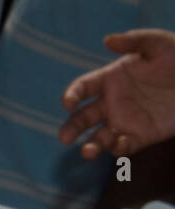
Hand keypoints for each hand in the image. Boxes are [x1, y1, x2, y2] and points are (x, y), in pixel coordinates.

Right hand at [61, 30, 174, 157]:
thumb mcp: (159, 44)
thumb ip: (135, 41)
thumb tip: (107, 40)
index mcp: (110, 80)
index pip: (83, 88)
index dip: (72, 95)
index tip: (68, 103)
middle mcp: (111, 103)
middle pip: (83, 118)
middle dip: (72, 128)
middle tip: (64, 138)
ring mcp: (123, 122)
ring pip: (99, 138)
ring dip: (90, 147)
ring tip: (88, 152)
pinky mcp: (139, 137)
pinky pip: (124, 147)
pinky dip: (120, 149)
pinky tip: (122, 144)